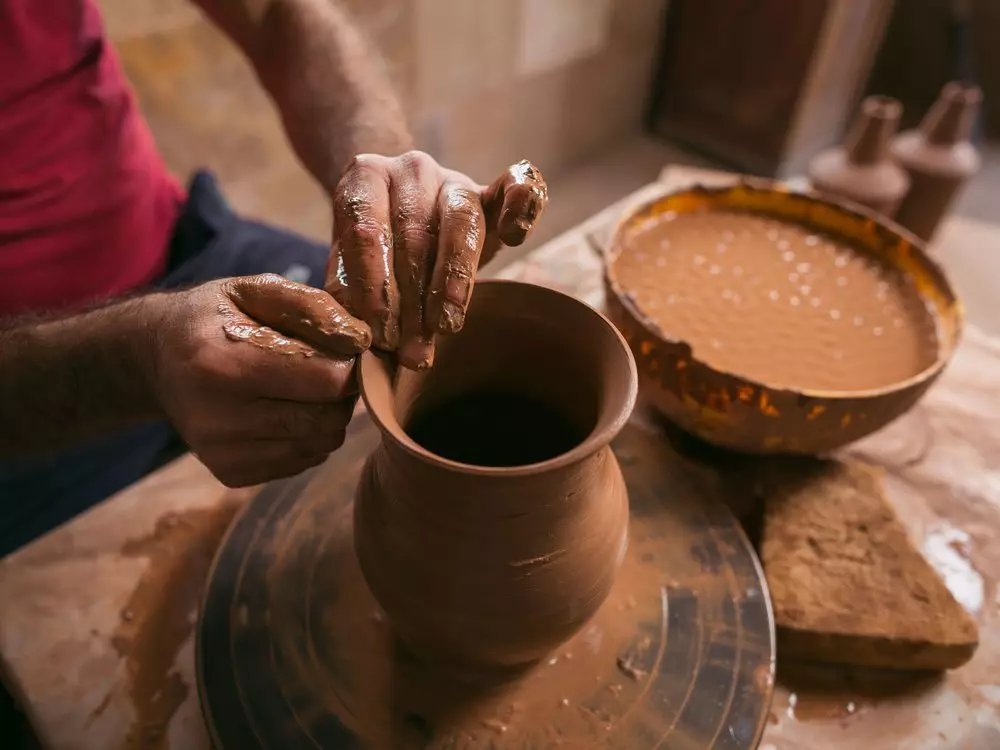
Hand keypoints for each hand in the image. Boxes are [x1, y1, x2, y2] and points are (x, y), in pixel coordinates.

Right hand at [147, 274, 371, 486]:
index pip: (327, 381)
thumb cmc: (213, 318)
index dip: (348, 365)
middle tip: (329, 370)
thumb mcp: (254, 291)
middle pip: (327, 419)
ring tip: (305, 389)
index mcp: (224, 365)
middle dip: (342, 394)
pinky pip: (302, 461)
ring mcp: (223, 453)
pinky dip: (308, 437)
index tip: (343, 351)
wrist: (155, 359)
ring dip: (328, 417)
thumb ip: (312, 307)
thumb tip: (361, 341)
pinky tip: (286, 411)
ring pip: (320, 445)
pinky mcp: (231, 474)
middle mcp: (219, 419)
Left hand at [326, 153, 547, 369]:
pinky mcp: (490, 192)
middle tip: (411, 351)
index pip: (366, 231)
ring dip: (453, 280)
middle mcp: (410, 169)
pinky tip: (515, 234)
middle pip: (414, 233)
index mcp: (364, 177)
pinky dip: (521, 206)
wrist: (399, 211)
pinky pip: (514, 187)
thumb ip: (346, 297)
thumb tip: (354, 341)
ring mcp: (453, 178)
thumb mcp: (347, 267)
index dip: (372, 287)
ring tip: (446, 325)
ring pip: (460, 220)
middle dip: (412, 300)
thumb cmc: (372, 250)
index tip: (377, 336)